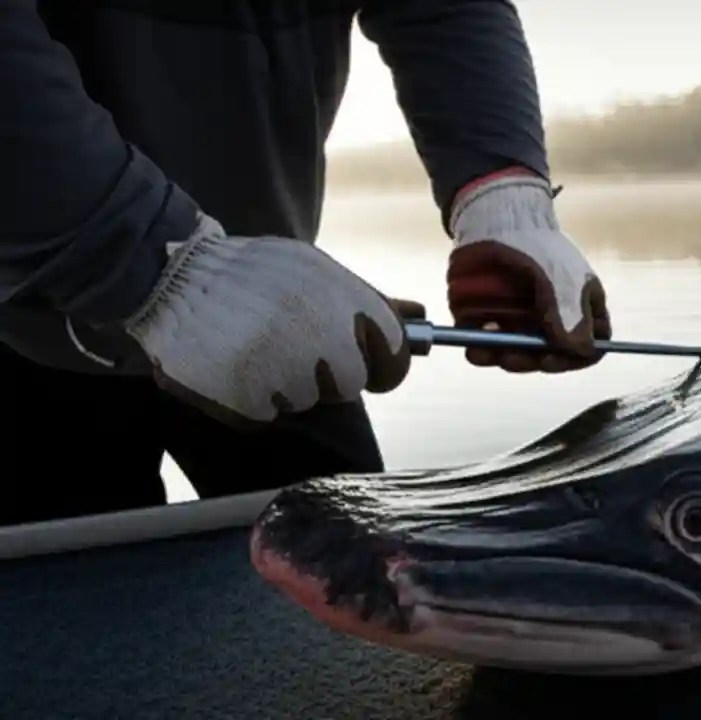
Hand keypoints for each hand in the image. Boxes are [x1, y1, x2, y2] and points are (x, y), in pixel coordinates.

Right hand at [121, 212, 416, 425]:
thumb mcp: (318, 272)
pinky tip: (233, 358)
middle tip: (291, 342)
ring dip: (287, 380)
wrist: (171, 275)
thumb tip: (421, 316)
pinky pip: (268, 412)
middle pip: (350, 386)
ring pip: (307, 399)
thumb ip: (372, 301)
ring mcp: (288, 375)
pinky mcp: (250, 404)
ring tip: (254, 341)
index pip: (396, 360)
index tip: (363, 356)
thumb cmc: (255, 274)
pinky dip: (253, 394)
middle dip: (328, 372)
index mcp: (350, 306)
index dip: (380, 362)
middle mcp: (326, 341)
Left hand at [445, 169, 610, 372]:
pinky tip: (475, 343)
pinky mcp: (493, 319)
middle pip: (550, 356)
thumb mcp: (563, 282)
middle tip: (513, 358)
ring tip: (487, 351)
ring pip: (518, 355)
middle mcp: (554, 320)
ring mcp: (523, 321)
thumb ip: (571, 319)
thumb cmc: (540, 247)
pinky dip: (482, 349)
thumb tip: (581, 352)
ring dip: (504, 358)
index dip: (572, 359)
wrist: (496, 221)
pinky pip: (489, 345)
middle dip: (531, 361)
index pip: (588, 346)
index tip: (551, 360)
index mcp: (581, 309)